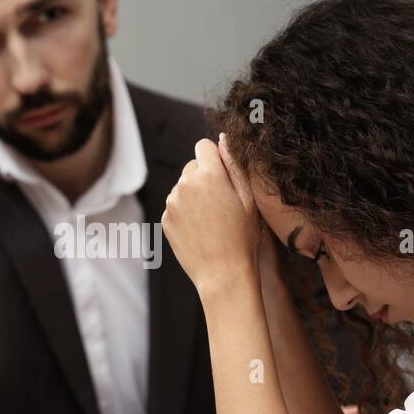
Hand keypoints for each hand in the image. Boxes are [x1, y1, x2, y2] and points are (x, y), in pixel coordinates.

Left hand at [161, 135, 259, 297]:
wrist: (223, 273)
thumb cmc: (242, 237)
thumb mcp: (248, 198)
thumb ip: (234, 164)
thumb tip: (223, 139)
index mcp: (209, 174)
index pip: (203, 146)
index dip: (215, 158)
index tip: (224, 176)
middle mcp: (186, 184)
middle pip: (192, 166)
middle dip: (205, 177)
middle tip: (222, 203)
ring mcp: (172, 202)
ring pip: (183, 186)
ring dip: (194, 195)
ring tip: (212, 220)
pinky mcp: (165, 218)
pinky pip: (175, 205)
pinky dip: (185, 212)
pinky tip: (200, 229)